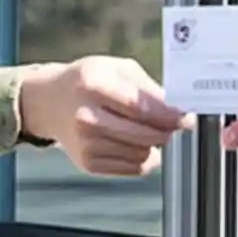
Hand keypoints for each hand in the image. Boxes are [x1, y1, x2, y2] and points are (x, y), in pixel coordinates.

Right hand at [19, 56, 194, 175]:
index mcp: (93, 86)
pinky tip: (133, 140)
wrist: (51, 102)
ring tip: (145, 127)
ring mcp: (86, 144)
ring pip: (142, 153)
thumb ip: (147, 87)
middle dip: (166, 130)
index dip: (169, 115)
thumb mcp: (116, 68)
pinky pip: (133, 167)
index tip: (186, 116)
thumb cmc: (87, 81)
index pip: (139, 107)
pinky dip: (142, 156)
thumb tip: (176, 108)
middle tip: (175, 123)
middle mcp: (86, 117)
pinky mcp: (89, 163)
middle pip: (143, 134)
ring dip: (153, 143)